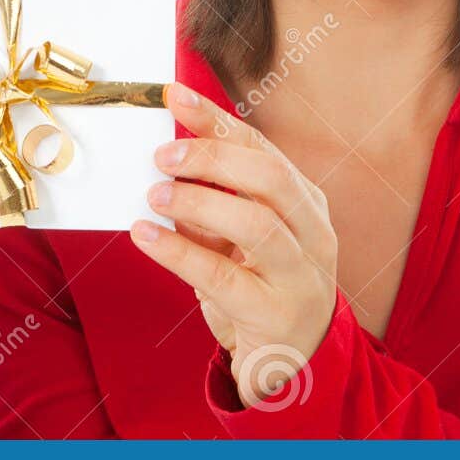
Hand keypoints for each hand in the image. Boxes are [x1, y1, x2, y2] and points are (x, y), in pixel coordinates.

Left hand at [129, 81, 337, 408]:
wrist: (292, 363)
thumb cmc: (260, 287)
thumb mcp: (242, 237)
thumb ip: (214, 200)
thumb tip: (164, 159)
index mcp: (305, 202)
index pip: (262, 148)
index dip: (216, 120)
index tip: (174, 96)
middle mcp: (313, 232)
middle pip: (269, 178)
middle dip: (212, 158)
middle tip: (162, 156)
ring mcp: (301, 276)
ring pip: (256, 225)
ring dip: (198, 203)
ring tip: (154, 195)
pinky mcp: (276, 316)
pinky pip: (223, 277)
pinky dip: (179, 253)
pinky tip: (146, 237)